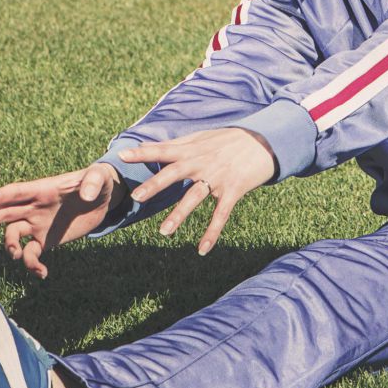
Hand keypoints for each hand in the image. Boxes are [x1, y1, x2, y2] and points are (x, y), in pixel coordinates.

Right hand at [0, 163, 123, 278]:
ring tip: (18, 254)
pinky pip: (31, 254)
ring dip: (10, 246)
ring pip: (13, 235)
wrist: (102, 199)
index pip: (16, 192)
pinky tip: (42, 273)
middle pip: (5, 213)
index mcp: (42, 189)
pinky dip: (32, 265)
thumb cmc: (97, 181)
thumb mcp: (98, 177)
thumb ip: (92, 182)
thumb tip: (86, 195)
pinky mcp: (46, 240)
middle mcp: (34, 207)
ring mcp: (37, 224)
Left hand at [118, 128, 275, 255]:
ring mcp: (218, 177)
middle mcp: (203, 162)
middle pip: (175, 173)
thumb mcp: (203, 137)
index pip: (164, 149)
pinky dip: (212, 233)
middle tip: (136, 197)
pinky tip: (202, 250)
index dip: (143, 152)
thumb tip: (147, 146)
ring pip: (195, 197)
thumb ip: (176, 144)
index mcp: (193, 149)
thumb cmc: (230, 140)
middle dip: (155, 185)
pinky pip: (221, 214)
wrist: (265, 142)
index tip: (122, 155)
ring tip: (164, 232)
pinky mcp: (234, 190)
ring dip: (179, 215)